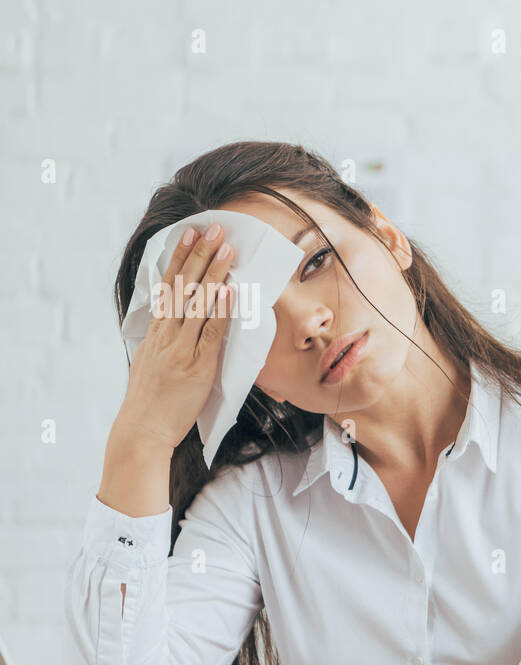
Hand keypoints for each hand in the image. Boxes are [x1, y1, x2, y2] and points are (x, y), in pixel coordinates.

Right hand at [117, 221, 238, 452]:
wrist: (142, 431)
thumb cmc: (152, 403)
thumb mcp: (152, 364)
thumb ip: (166, 343)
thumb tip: (180, 327)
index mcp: (156, 333)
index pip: (169, 286)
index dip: (180, 259)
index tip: (189, 235)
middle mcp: (167, 335)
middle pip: (184, 286)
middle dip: (200, 255)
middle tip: (213, 228)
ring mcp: (181, 348)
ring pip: (198, 303)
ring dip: (214, 273)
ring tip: (226, 248)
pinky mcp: (196, 366)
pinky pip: (210, 333)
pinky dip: (219, 311)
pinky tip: (228, 290)